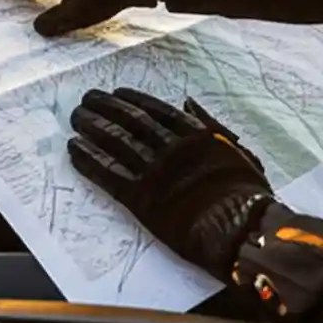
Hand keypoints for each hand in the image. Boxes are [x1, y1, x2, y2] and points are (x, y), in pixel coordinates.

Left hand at [67, 88, 272, 279]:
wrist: (241, 229)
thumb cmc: (247, 194)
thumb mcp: (237, 150)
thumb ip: (210, 125)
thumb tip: (188, 102)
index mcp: (194, 135)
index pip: (156, 110)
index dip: (133, 100)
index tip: (115, 92)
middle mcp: (170, 148)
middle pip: (130, 122)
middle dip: (106, 108)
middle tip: (86, 99)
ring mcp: (154, 172)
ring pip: (116, 143)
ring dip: (92, 127)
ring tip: (76, 117)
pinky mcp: (141, 199)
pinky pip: (109, 175)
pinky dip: (89, 160)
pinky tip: (74, 148)